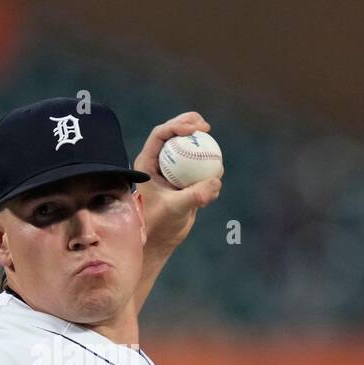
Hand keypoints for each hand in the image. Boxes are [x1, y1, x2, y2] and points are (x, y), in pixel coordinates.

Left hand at [133, 111, 222, 254]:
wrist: (160, 240)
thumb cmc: (158, 225)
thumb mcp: (175, 209)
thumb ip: (194, 195)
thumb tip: (216, 182)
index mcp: (147, 163)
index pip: (160, 135)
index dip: (177, 126)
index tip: (194, 129)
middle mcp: (159, 163)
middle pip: (174, 134)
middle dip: (189, 123)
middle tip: (206, 126)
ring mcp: (173, 170)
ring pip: (188, 148)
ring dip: (202, 145)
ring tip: (214, 150)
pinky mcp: (185, 180)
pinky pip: (199, 166)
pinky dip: (209, 168)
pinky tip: (215, 177)